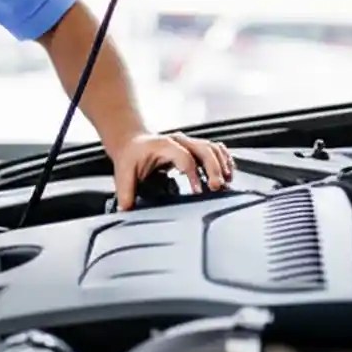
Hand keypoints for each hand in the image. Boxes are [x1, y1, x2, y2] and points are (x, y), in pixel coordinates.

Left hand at [112, 132, 233, 210]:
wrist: (132, 143)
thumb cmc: (131, 157)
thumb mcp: (124, 173)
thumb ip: (126, 192)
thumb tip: (126, 210)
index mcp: (163, 145)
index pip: (185, 157)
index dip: (193, 174)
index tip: (199, 191)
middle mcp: (178, 141)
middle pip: (204, 149)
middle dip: (213, 168)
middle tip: (216, 187)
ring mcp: (188, 142)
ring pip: (212, 148)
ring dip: (222, 164)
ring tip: (226, 183)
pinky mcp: (194, 147)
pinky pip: (215, 149)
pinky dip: (224, 160)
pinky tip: (228, 174)